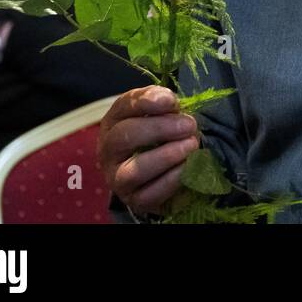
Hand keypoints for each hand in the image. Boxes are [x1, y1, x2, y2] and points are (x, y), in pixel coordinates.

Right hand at [98, 86, 197, 214]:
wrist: (159, 172)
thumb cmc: (160, 134)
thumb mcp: (160, 112)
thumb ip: (163, 102)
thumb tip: (169, 101)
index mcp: (115, 121)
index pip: (124, 106)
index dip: (147, 101)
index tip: (171, 101)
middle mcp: (109, 150)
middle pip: (124, 136)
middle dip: (159, 128)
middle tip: (189, 125)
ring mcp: (118, 178)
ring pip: (135, 170)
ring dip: (167, 156)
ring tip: (191, 146)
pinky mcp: (134, 200)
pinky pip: (150, 194)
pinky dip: (172, 180)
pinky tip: (187, 167)